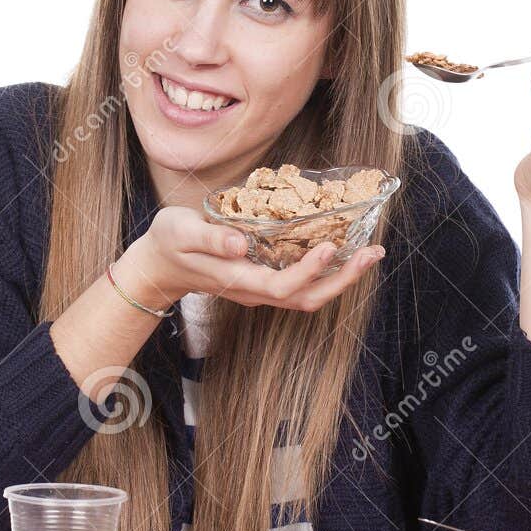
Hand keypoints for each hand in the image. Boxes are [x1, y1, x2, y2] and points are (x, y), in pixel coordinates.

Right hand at [114, 206, 383, 312]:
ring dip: (341, 277)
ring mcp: (260, 289)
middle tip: (372, 252)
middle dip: (342, 280)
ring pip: (309, 295)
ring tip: (368, 253)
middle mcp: (254, 291)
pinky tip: (341, 251)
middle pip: (307, 298)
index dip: (307, 271)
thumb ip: (210, 238)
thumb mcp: (180, 232)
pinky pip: (302, 284)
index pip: (280, 286)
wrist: (158, 266)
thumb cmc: (168, 244)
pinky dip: (327, 271)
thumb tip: (241, 242)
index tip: (327, 246)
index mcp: (237, 280)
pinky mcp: (264, 281)